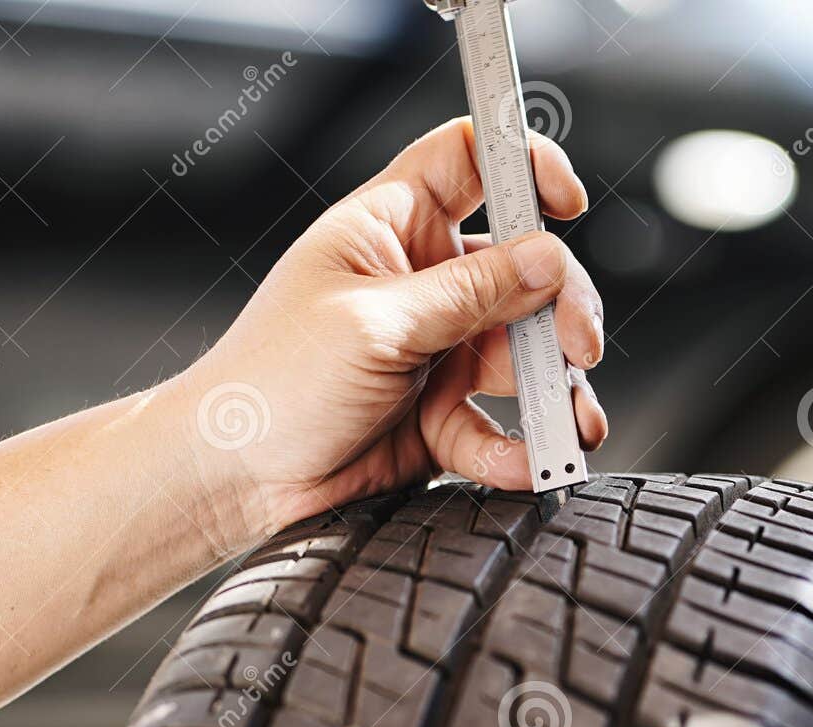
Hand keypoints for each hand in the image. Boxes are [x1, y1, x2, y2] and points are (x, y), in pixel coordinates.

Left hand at [176, 117, 606, 544]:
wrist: (234, 480)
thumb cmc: (269, 384)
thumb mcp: (373, 324)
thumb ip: (467, 294)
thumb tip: (546, 261)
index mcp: (389, 227)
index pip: (469, 160)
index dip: (524, 164)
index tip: (567, 202)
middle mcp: (421, 283)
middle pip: (524, 267)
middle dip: (561, 306)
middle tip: (578, 344)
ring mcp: (437, 350)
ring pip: (526, 354)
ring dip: (557, 389)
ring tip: (571, 424)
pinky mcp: (443, 415)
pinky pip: (501, 426)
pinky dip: (519, 448)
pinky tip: (526, 462)